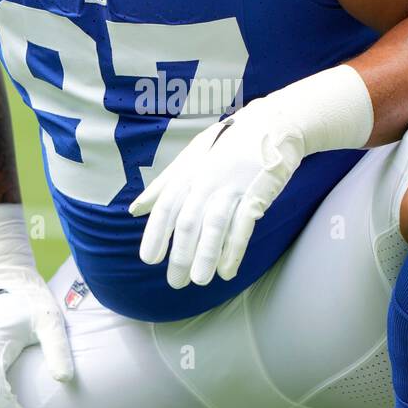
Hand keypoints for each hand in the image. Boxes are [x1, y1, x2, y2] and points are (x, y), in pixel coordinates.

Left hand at [129, 99, 305, 288]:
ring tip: (199, 282)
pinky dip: (234, 249)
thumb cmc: (226, 145)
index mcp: (188, 173)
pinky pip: (243, 225)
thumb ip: (163, 185)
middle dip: (180, 254)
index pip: (167, 207)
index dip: (156, 233)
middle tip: (175, 283)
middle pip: (188, 222)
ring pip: (215, 226)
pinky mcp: (256, 193)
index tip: (149, 259)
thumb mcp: (191, 157)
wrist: (272, 124)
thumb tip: (135, 209)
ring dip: (206, 256)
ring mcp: (232, 187)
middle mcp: (207, 180)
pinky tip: (227, 271)